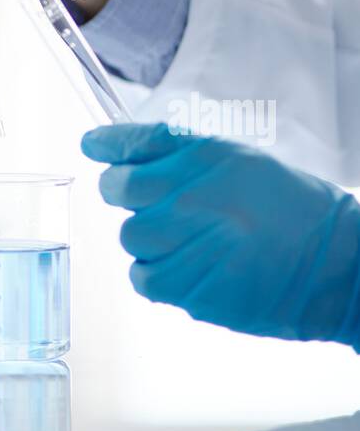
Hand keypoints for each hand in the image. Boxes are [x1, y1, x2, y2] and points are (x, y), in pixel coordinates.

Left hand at [82, 122, 359, 348]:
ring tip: (190, 242)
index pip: (136, 141)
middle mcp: (192, 195)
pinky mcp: (191, 288)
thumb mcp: (240, 162)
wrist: (336, 267)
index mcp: (206, 156)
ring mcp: (189, 243)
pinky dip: (157, 275)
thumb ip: (180, 155)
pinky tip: (190, 269)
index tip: (94, 145)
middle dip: (128, 195)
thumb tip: (118, 152)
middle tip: (158, 206)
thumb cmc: (292, 212)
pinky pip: (144, 278)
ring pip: (130, 237)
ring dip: (149, 239)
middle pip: (120, 190)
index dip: (108, 144)